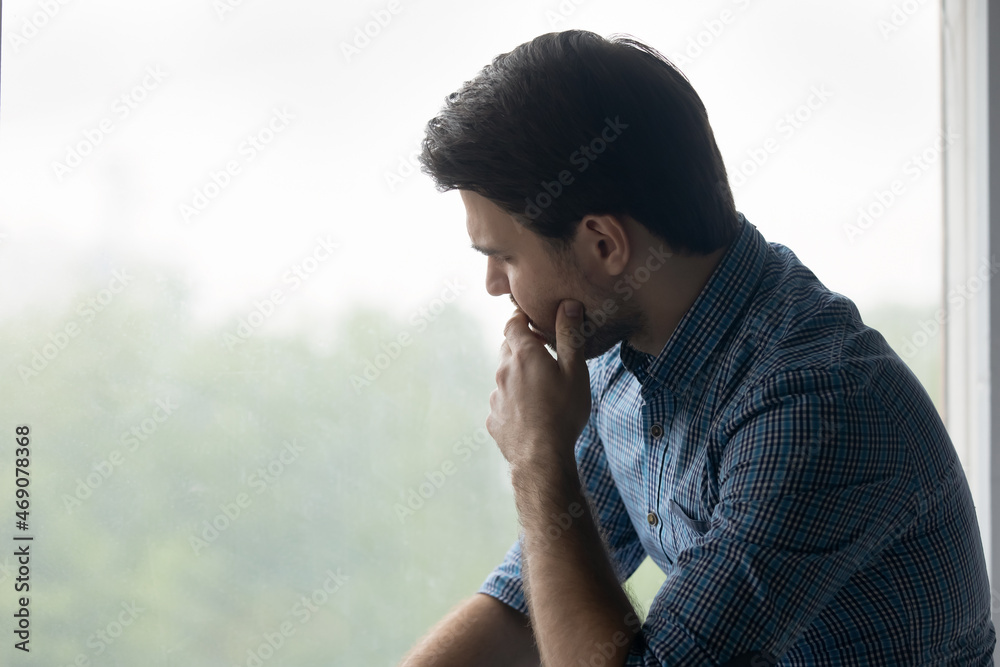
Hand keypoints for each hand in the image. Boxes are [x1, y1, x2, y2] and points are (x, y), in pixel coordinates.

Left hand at [487, 299, 590, 471]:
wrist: (541, 458)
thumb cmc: (563, 413)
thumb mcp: (575, 372)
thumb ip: (570, 336)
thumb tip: (567, 304)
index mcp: (524, 355)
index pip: (513, 323)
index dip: (522, 318)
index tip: (534, 322)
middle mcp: (504, 371)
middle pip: (508, 348)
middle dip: (522, 346)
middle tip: (544, 355)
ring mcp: (495, 395)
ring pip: (505, 376)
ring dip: (518, 376)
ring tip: (541, 390)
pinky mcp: (493, 417)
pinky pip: (502, 401)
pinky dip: (513, 401)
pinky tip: (531, 414)